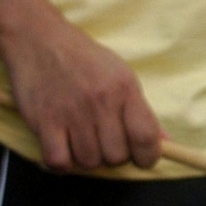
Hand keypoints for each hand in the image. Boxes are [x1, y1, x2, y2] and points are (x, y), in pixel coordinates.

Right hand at [0, 18, 161, 170]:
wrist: (41, 41)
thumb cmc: (86, 60)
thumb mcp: (122, 76)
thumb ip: (142, 112)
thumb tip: (164, 143)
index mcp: (125, 90)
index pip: (145, 136)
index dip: (149, 157)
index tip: (144, 159)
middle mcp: (101, 102)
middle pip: (117, 155)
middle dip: (115, 158)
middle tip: (107, 145)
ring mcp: (71, 113)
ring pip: (89, 161)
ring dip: (88, 160)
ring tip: (84, 142)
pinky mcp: (44, 121)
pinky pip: (58, 161)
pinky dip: (63, 163)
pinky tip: (64, 149)